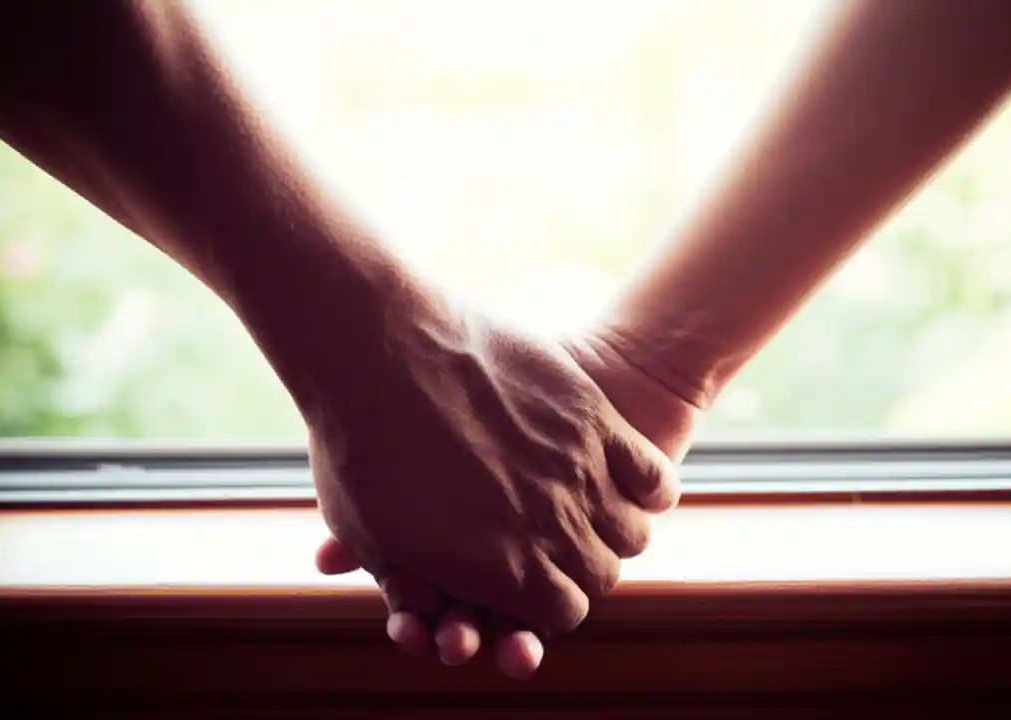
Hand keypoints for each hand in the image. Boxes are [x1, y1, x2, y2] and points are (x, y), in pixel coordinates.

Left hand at [304, 286, 692, 677]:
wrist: (377, 349)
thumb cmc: (358, 446)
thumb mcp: (372, 537)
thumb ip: (417, 585)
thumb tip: (433, 613)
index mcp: (502, 574)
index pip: (565, 613)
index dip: (551, 600)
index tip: (539, 578)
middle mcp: (553, 532)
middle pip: (603, 574)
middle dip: (585, 566)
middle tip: (567, 541)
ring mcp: (579, 474)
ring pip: (633, 531)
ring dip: (618, 528)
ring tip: (599, 508)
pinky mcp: (595, 419)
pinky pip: (653, 477)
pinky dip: (650, 487)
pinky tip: (630, 479)